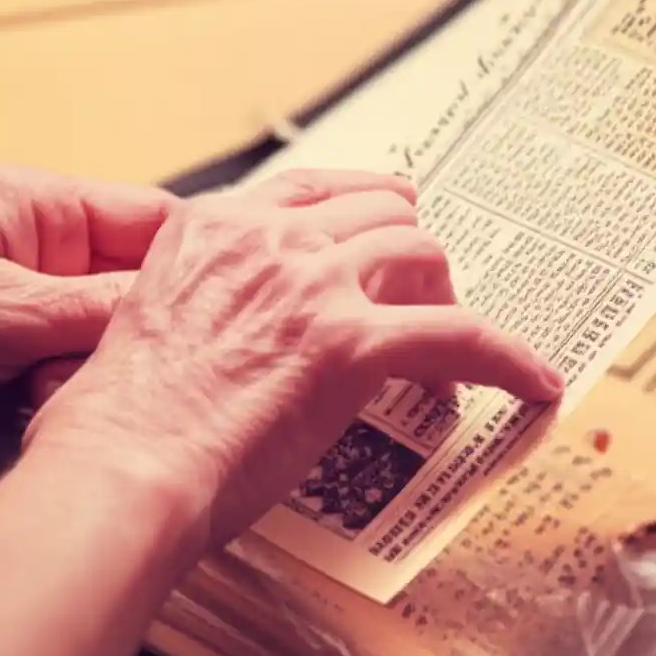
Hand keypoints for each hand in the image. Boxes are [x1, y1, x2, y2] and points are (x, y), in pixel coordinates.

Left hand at [0, 166, 174, 405]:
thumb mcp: (5, 312)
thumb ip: (103, 308)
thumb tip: (190, 307)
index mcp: (44, 205)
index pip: (154, 218)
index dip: (193, 262)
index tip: (217, 314)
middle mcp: (41, 242)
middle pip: (133, 278)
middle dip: (136, 328)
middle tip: (129, 368)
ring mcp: (25, 290)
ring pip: (101, 326)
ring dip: (95, 364)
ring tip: (62, 388)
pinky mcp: (6, 336)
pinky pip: (64, 357)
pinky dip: (65, 383)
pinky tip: (43, 401)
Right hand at [24, 169, 562, 549]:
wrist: (121, 467)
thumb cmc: (128, 419)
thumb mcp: (158, 315)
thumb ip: (219, 291)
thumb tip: (268, 319)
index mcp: (219, 223)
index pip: (322, 189)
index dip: (372, 213)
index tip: (395, 233)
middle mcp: (272, 237)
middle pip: (385, 215)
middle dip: (414, 261)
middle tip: (420, 309)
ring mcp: (314, 282)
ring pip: (425, 256)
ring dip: (448, 299)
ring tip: (450, 356)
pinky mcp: (352, 342)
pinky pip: (463, 335)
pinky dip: (509, 359)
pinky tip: (535, 383)